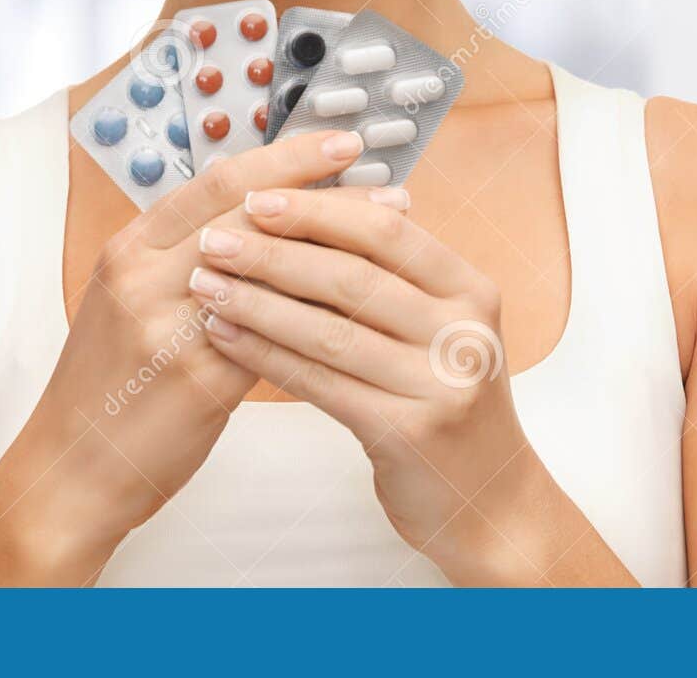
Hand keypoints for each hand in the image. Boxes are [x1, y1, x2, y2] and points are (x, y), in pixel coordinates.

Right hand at [0, 126, 369, 581]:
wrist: (70, 470)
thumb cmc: (110, 383)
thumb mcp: (131, 299)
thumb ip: (187, 256)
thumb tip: (265, 215)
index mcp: (130, 249)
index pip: (219, 181)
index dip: (285, 157)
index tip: (340, 144)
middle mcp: (143, 278)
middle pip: (249, 214)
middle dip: (324, 192)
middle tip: (387, 179)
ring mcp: (169, 329)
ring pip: (269, 271)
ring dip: (338, 246)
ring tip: (394, 233)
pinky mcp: (198, 382)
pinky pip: (276, 335)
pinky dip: (323, 312)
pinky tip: (367, 304)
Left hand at [190, 184, 562, 583]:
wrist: (489, 499)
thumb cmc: (444, 401)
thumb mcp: (438, 326)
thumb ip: (390, 276)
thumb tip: (306, 212)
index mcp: (469, 289)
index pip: (386, 231)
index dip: (319, 210)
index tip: (259, 198)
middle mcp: (462, 332)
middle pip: (353, 276)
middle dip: (274, 253)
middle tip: (215, 240)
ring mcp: (440, 385)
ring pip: (330, 330)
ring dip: (258, 303)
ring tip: (207, 284)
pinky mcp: (407, 434)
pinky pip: (320, 383)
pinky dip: (265, 355)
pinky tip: (226, 336)